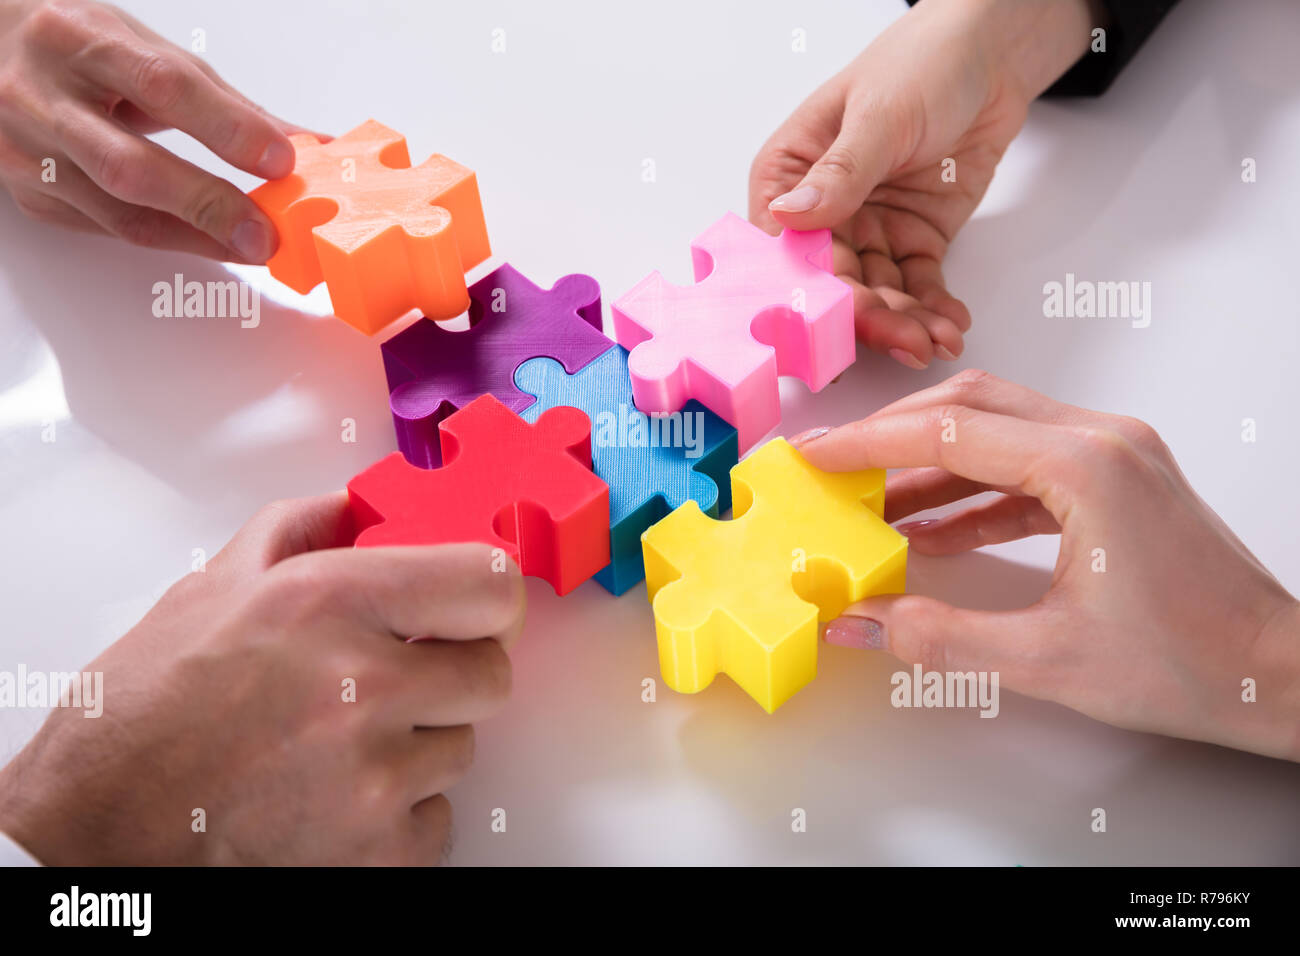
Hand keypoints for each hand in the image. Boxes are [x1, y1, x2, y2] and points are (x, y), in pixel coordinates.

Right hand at [0, 0, 315, 260]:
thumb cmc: (76, 48)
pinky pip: (109, 230)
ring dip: (197, 236)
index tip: (281, 159)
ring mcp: (28, 154)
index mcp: (79, 40)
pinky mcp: (31, 198)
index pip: (161, 85)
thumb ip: (224, 100)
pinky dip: (169, 239)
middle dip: (208, 204)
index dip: (226, 126)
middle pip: (131, 165)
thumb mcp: (144, 49)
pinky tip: (208, 242)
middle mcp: (42, 97)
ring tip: (251, 246)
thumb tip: (307, 145)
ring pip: (120, 211)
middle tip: (266, 232)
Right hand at [0, 493, 524, 863]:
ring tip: (339, 742)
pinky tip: (335, 796)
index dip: (490, 597)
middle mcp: (363, 686)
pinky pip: (437, 818)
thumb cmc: (143, 711)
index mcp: (328, 602)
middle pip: (493, 673)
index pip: (491, 585)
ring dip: (418, 744)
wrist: (94, 830)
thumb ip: (302, 529)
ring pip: (462, 748)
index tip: (475, 608)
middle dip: (455, 674)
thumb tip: (364, 506)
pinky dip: (399, 812)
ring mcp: (373, 776)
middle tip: (399, 680)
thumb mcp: (214, 585)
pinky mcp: (374, 852)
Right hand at [749, 0, 1097, 368]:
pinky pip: (917, 286)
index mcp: (788, 176)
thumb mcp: (878, 113)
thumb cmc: (921, 63)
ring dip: (905, 322)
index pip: (785, 248)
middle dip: (868, 317)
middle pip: (833, 282)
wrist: (991, 56)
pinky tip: (949, 327)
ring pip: (877, 293)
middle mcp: (822, 213)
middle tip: (903, 343)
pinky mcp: (912, 241)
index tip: (827, 330)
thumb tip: (789, 214)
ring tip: (936, 341)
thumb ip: (840, 171)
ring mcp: (868, 230)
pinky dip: (932, 310)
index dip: (802, 293)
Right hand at [792, 370, 1299, 761]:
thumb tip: (859, 619)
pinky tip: (932, 528)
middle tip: (830, 464)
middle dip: (890, 433)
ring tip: (868, 503)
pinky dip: (971, 489)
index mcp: (1085, 466)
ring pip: (996, 429)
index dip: (868, 442)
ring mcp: (1113, 454)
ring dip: (927, 461)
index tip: (813, 455)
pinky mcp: (1116, 479)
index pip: (949, 429)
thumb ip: (939, 637)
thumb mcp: (1046, 658)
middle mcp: (1101, 439)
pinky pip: (1024, 466)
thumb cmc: (1190, 661)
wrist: (1276, 672)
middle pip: (969, 405)